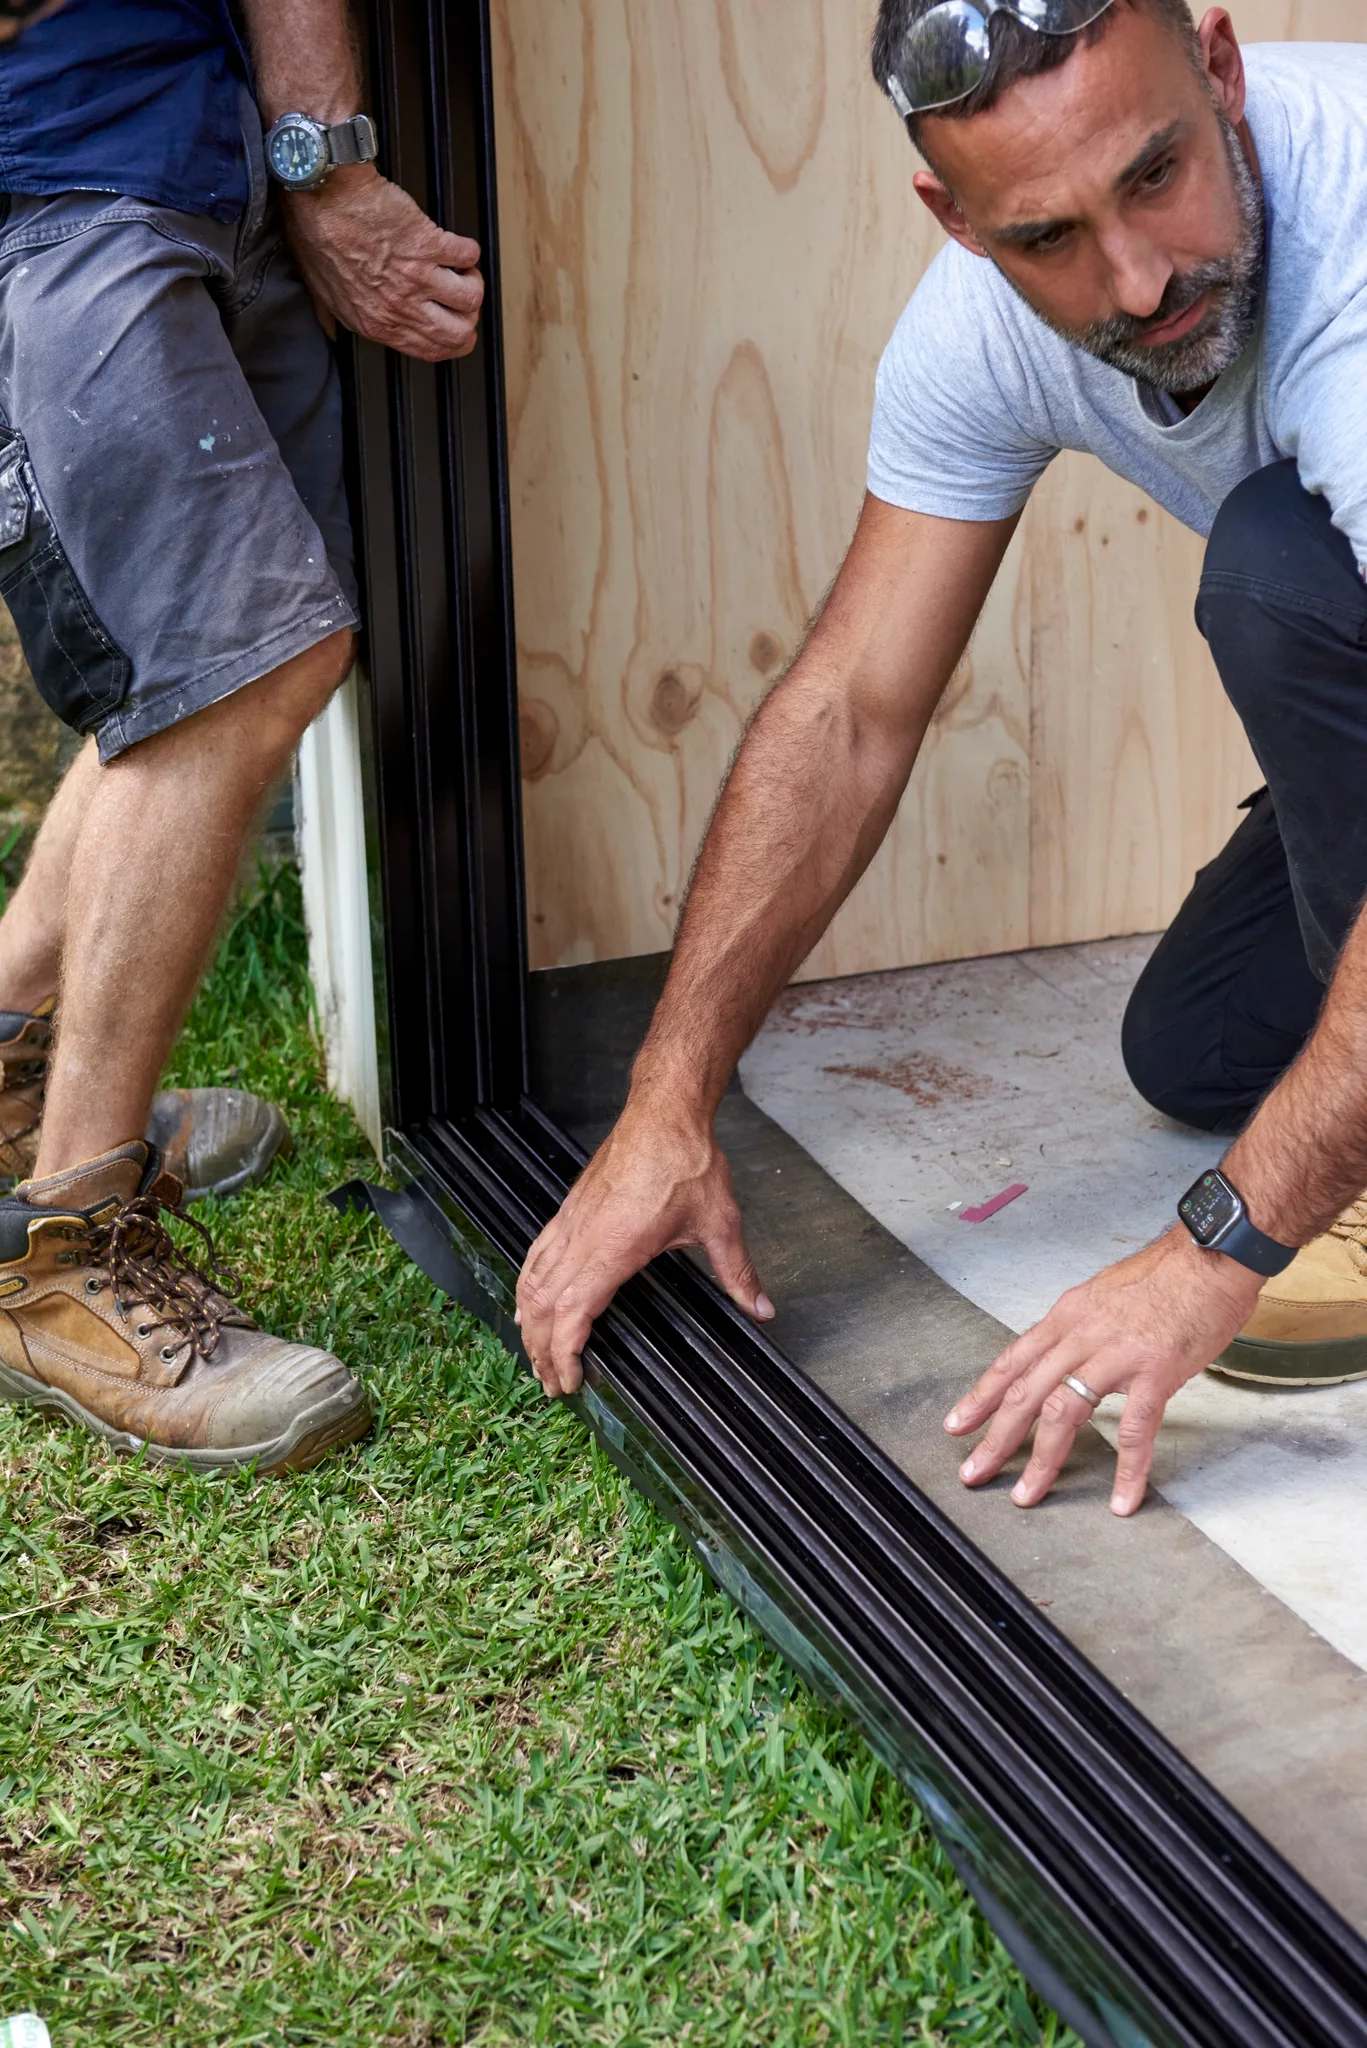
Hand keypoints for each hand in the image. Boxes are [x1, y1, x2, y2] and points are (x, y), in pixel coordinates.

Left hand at [280, 166, 482, 361]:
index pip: (431, 351)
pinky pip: (468, 256)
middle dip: (467, 317)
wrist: (324, 191)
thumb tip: (338, 326)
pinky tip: (455, 244)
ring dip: (471, 280)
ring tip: (459, 268)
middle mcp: (399, 306)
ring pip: (470, 298)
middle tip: (460, 298)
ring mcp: (417, 277)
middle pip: (458, 334)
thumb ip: (338, 314)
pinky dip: (467, 249)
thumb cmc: (319, 230)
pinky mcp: (428, 244)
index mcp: (376, 321)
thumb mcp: (320, 287)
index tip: (455, 326)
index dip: (452, 342)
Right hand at [515, 1100, 773, 1398]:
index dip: (565, 1353)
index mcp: (614, 1250)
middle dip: (542, 1350)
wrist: (663, 1114)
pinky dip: (527, 1285)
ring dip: (529, 1322)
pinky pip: (537, 1255)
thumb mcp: (719, 1224)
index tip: (573, 1380)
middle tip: (552, 1383)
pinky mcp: (570, 1210)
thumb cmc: (686, 1162)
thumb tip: (761, 1309)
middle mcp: (583, 1239)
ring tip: (534, 1353)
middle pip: (544, 1306)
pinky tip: (528, 1300)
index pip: (573, 1314)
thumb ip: (737, 1273)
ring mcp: (571, 1223)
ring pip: (533, 1281)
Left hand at [943, 1227, 1262, 1516]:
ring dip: (1042, 1459)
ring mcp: (1117, 1355)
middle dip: (995, 1437)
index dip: (982, 1396)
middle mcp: (1082, 1335)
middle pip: (1026, 1392)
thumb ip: (1082, 1327)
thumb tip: (1065, 1353)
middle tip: (974, 1472)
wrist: (1211, 1257)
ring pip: (1063, 1413)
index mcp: (1068, 1316)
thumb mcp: (1105, 1294)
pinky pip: (1135, 1430)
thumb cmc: (1168, 1275)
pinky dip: (1127, 1469)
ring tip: (1027, 1493)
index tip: (958, 1424)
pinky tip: (1122, 1498)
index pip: (1013, 1360)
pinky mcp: (1155, 1373)